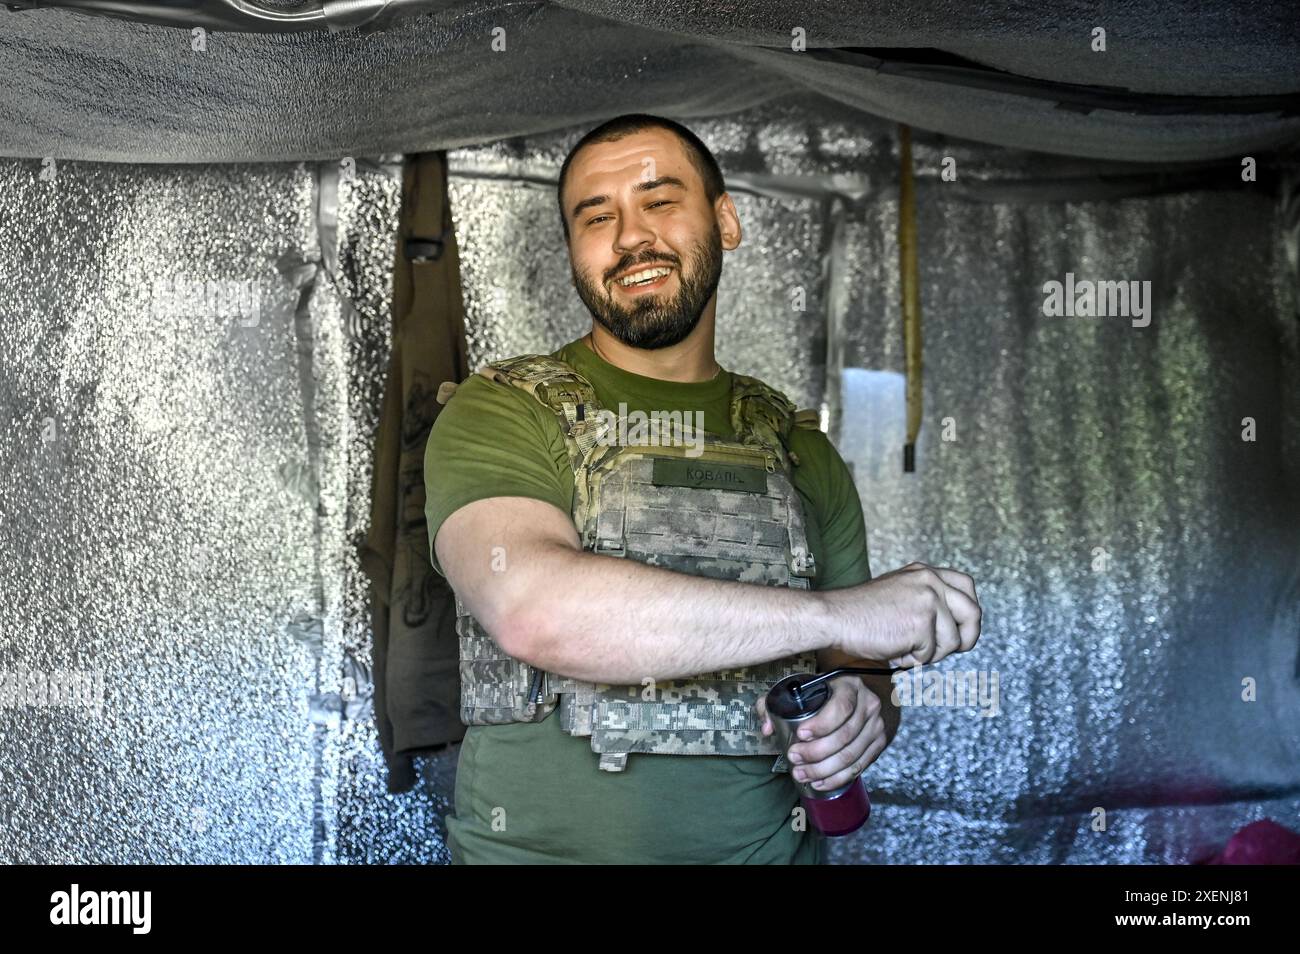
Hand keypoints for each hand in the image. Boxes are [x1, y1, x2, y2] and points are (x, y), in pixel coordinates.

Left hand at [755, 675, 885, 791]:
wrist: (856, 695)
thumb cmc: (824, 693)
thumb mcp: (800, 688)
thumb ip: (774, 702)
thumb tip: (767, 728)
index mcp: (850, 685)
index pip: (840, 707)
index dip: (821, 725)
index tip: (800, 735)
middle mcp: (869, 704)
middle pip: (844, 736)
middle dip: (816, 753)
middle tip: (795, 759)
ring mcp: (877, 725)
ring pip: (852, 755)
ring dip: (824, 770)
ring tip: (802, 774)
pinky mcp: (879, 744)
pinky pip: (860, 766)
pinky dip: (838, 778)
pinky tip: (820, 782)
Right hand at [826, 561, 981, 667]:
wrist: (835, 617)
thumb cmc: (861, 612)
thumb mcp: (899, 592)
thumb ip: (926, 600)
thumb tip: (953, 628)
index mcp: (925, 572)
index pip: (967, 586)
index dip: (968, 612)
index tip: (960, 628)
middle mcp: (930, 581)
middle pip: (973, 613)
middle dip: (965, 638)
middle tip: (944, 650)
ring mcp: (928, 601)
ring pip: (952, 641)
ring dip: (931, 654)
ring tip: (904, 648)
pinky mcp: (921, 624)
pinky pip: (931, 654)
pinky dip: (914, 661)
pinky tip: (895, 651)